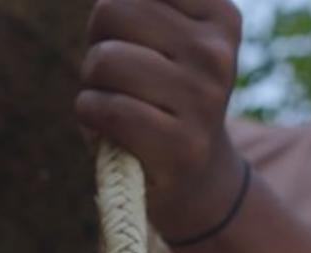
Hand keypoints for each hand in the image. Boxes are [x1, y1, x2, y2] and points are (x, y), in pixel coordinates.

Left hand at [76, 0, 245, 240]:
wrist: (196, 178)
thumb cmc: (161, 97)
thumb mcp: (162, 39)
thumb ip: (137, 8)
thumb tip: (109, 3)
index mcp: (219, 15)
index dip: (113, 14)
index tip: (135, 42)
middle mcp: (217, 53)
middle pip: (112, 10)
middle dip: (98, 42)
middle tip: (119, 77)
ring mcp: (204, 100)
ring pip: (105, 60)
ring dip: (92, 84)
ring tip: (117, 104)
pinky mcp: (182, 147)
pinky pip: (106, 108)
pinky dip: (91, 115)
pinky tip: (110, 129)